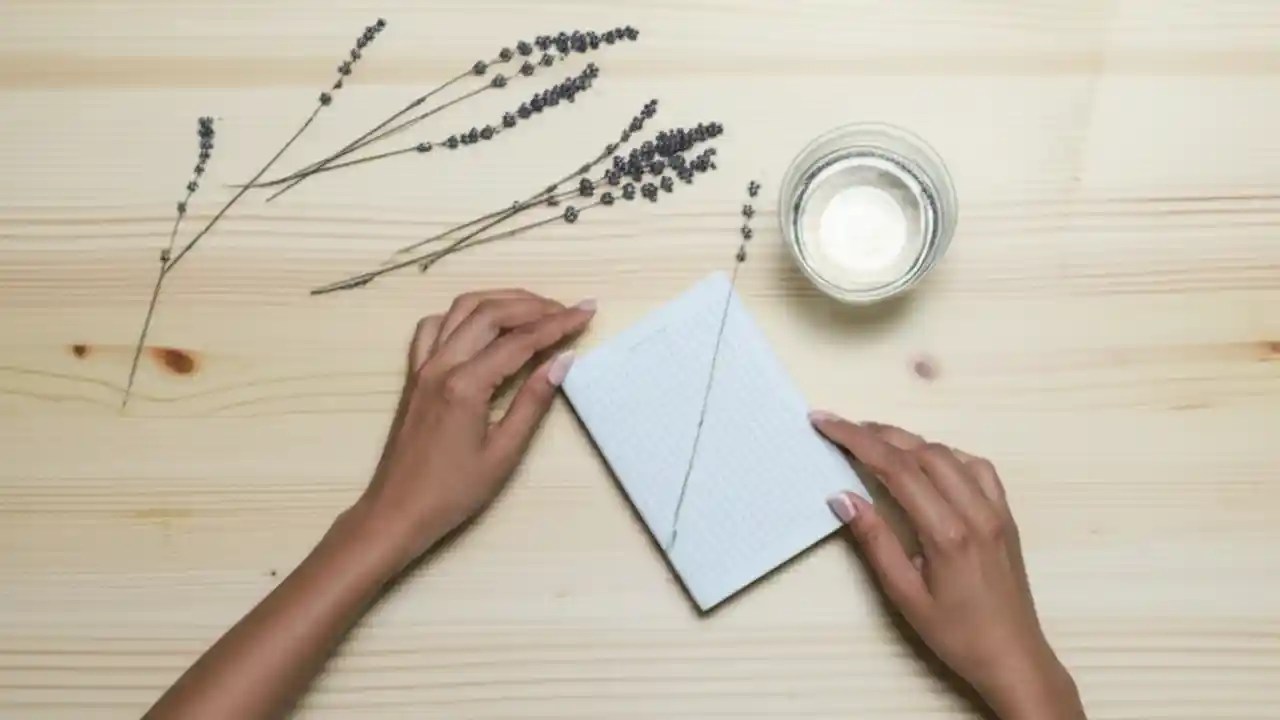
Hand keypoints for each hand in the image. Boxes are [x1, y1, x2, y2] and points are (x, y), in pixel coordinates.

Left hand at [347, 289, 594, 573]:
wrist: (397, 510)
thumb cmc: (454, 492)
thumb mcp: (504, 453)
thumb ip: (533, 402)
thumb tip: (563, 361)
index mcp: (466, 385)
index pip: (520, 340)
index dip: (558, 323)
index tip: (587, 312)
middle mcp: (441, 364)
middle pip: (490, 313)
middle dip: (533, 305)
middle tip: (567, 310)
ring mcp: (423, 365)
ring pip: (461, 309)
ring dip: (500, 300)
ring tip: (534, 308)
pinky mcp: (413, 373)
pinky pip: (434, 326)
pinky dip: (462, 314)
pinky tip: (481, 323)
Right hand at [813, 415, 1083, 719]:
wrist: (1014, 657)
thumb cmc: (956, 634)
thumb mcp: (905, 594)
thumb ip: (875, 541)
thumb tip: (842, 496)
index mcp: (947, 532)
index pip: (896, 468)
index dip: (857, 440)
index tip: (826, 422)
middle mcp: (976, 511)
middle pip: (923, 451)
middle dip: (878, 434)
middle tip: (841, 429)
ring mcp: (996, 510)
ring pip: (950, 453)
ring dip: (910, 441)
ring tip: (875, 442)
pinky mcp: (1006, 515)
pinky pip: (976, 468)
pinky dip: (945, 454)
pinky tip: (926, 463)